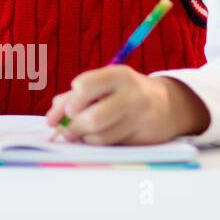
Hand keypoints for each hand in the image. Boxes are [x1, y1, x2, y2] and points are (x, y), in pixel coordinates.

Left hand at [45, 67, 209, 144]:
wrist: (167, 104)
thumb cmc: (122, 92)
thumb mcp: (102, 85)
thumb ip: (72, 97)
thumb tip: (51, 118)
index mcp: (117, 75)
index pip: (85, 86)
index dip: (71, 101)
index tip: (67, 110)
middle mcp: (132, 94)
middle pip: (94, 117)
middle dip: (74, 126)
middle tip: (66, 130)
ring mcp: (140, 117)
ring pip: (102, 136)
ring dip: (84, 138)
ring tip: (80, 134)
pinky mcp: (145, 137)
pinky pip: (114, 145)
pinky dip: (98, 144)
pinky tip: (97, 138)